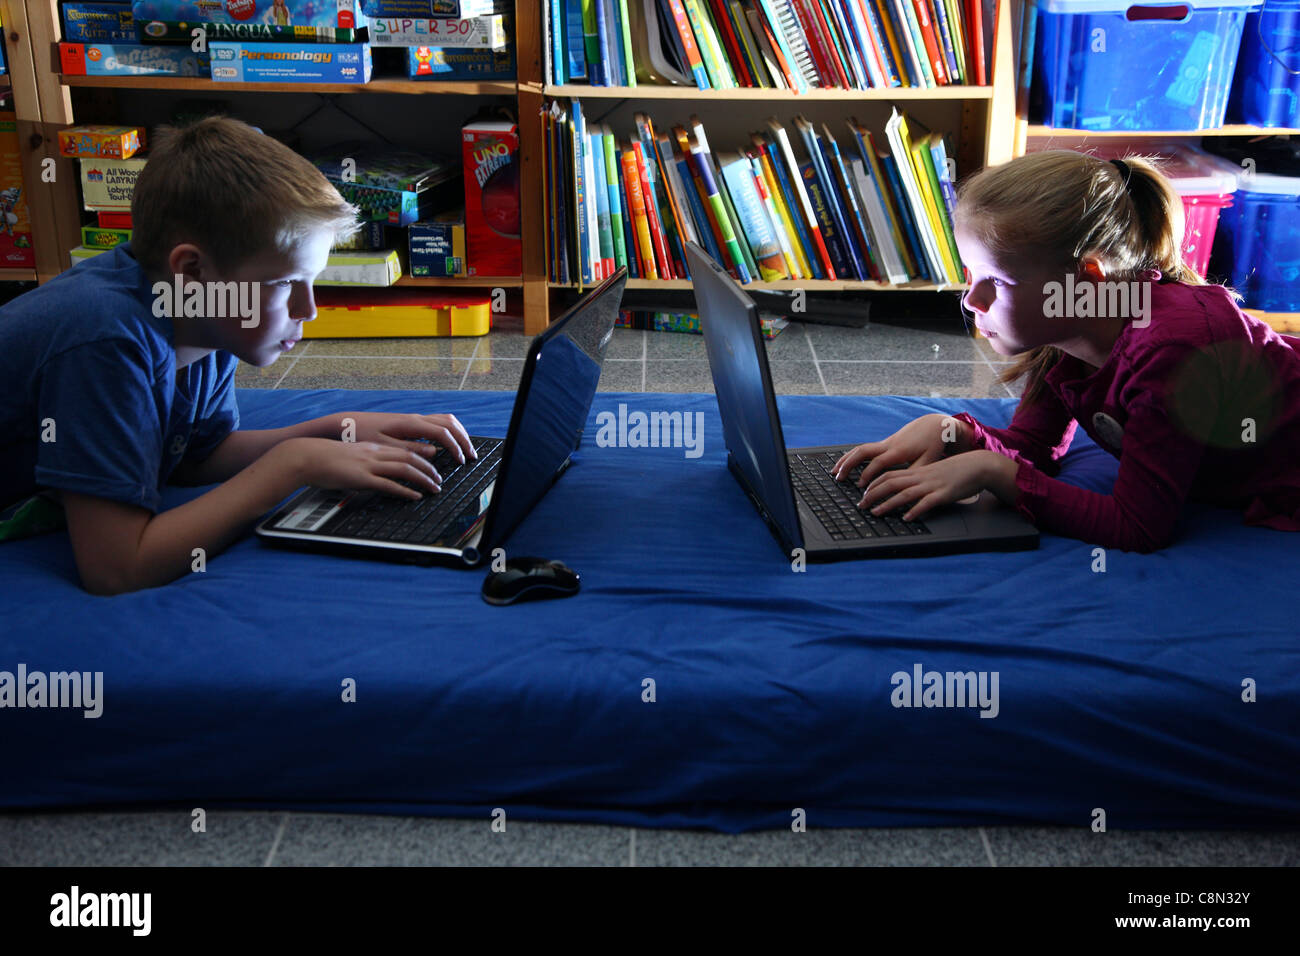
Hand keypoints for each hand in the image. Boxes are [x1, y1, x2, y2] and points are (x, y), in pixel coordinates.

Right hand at [282, 437, 442, 500]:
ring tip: (434, 488)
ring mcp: (369, 465)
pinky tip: (414, 496)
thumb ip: (367, 462)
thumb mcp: (352, 457)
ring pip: (404, 469)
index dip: (422, 457)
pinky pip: (389, 484)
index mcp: (373, 447)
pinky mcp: (362, 478)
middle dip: (429, 469)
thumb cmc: (325, 459)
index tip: (432, 465)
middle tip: (439, 479)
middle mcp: (375, 453)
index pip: (404, 449)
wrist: (306, 457)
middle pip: (410, 457)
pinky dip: (405, 491)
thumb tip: (376, 473)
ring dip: (423, 479)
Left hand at [337, 412, 476, 469]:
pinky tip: (449, 443)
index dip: (455, 447)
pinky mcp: (410, 422)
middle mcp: (414, 418)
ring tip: (465, 449)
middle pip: (449, 423)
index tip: (461, 461)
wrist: (347, 424)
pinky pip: (437, 422)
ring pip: (445, 420)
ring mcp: (413, 418)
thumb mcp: (383, 446)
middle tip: (471, 456)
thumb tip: (434, 452)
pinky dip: (449, 431)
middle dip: (463, 439)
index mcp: (409, 424)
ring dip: (458, 433)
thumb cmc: (361, 435)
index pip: (442, 433)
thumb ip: (410, 449)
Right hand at [832, 413, 969, 488]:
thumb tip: (905, 488)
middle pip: (862, 451)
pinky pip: (863, 449)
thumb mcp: (929, 461)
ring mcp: (885, 443)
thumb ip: (916, 474)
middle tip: (838, 478)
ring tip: (834, 472)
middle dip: (848, 464)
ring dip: (845, 460)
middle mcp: (888, 445)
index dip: (868, 474)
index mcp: (899, 451)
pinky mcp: (884, 443)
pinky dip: (851, 457)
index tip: (860, 486)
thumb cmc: (933, 446)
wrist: (934, 426)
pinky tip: (844, 465)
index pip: (878, 462)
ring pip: (860, 449)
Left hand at [857, 450, 1009, 521]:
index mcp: (917, 471)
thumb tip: (905, 493)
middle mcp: (921, 477)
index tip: (863, 493)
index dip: (874, 484)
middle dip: (873, 494)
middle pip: (891, 483)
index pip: (889, 475)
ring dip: (887, 504)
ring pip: (904, 493)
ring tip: (875, 513)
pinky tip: (906, 518)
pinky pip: (926, 503)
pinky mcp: (944, 494)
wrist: (979, 465)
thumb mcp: (933, 473)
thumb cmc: (955, 471)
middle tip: (861, 505)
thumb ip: (919, 480)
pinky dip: (915, 510)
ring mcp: (932, 485)